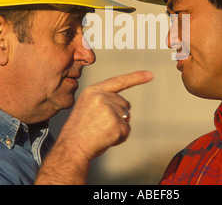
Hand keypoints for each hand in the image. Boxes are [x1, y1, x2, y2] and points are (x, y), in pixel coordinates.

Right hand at [34, 70, 152, 183]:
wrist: (71, 148)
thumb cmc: (78, 131)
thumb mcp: (87, 108)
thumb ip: (104, 101)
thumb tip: (126, 110)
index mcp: (93, 91)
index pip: (118, 81)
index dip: (136, 77)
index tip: (150, 74)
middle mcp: (102, 97)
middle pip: (124, 104)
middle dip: (118, 116)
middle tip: (99, 126)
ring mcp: (110, 109)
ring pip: (126, 118)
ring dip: (118, 128)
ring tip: (100, 133)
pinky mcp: (116, 124)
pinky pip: (126, 131)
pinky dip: (119, 138)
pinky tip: (105, 139)